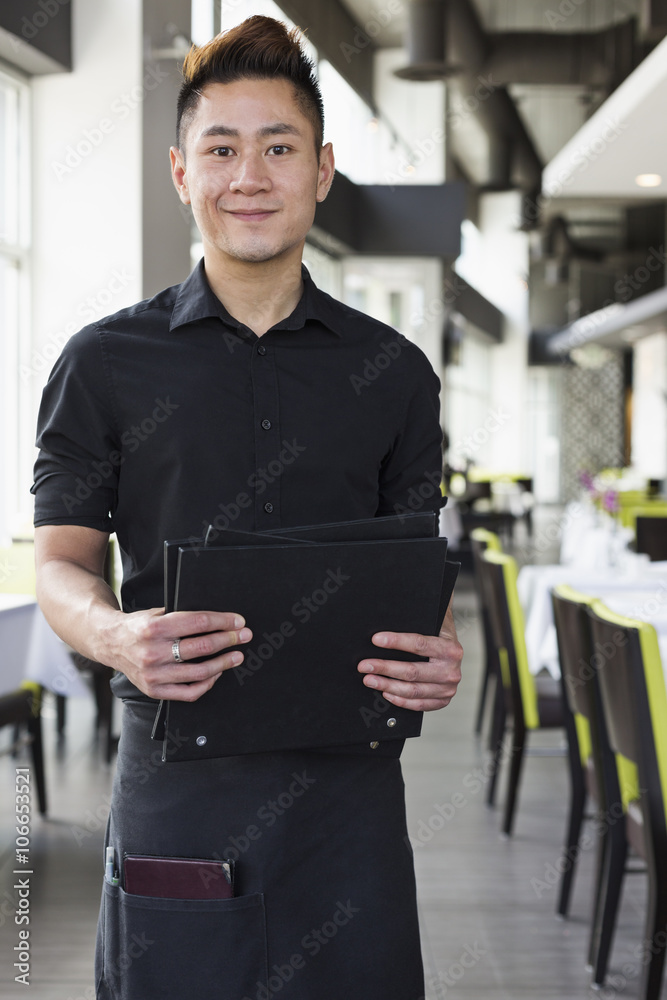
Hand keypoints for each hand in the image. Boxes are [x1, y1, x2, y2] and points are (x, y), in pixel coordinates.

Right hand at [101, 608, 252, 701]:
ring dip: (223, 663)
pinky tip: (217, 674)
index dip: (223, 621)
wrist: (111, 643)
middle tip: (244, 636)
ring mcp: (153, 674)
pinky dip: (207, 683)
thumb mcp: (157, 612)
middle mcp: (153, 651)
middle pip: (201, 647)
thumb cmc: (139, 626)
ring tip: (236, 656)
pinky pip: (188, 692)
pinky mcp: (153, 690)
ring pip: (199, 672)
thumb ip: (182, 616)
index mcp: (154, 627)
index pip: (198, 622)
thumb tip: (219, 619)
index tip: (239, 622)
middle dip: (229, 640)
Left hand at [357, 604, 461, 711]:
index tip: (376, 640)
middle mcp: (451, 670)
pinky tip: (386, 692)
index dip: (396, 642)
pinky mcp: (442, 700)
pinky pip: (418, 704)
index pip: (419, 645)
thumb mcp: (432, 624)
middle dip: (385, 668)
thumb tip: (385, 633)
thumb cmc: (438, 635)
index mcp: (450, 649)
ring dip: (387, 686)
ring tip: (370, 679)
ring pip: (412, 690)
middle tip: (365, 665)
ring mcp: (448, 688)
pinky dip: (400, 699)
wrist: (453, 650)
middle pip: (412, 672)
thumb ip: (414, 626)